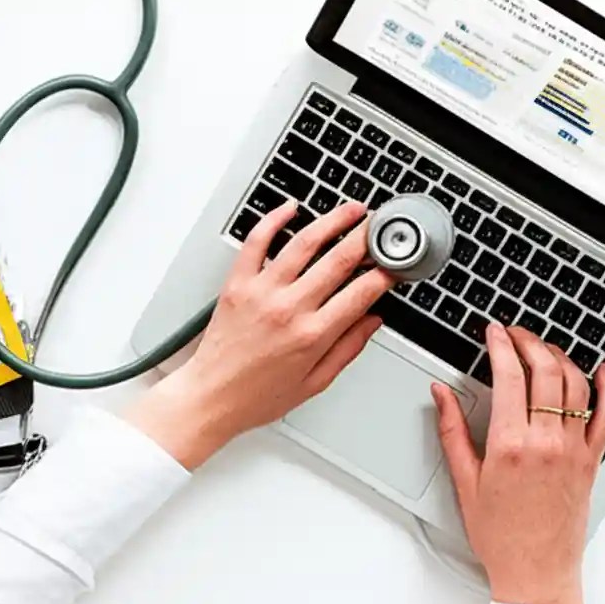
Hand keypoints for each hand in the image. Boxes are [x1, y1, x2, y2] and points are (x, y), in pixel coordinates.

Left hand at [126, 200, 396, 468]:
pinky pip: (256, 241)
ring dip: (333, 220)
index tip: (394, 266)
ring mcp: (262, 291)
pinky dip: (274, 219)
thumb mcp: (315, 383)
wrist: (211, 396)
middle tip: (380, 227)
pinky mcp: (237, 283)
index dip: (384, 274)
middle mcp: (289, 308)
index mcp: (312, 335)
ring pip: (304, 242)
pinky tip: (291, 208)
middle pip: (339, 260)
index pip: (361, 293)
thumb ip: (348, 348)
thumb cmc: (257, 396)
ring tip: (352, 210)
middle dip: (367, 238)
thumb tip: (373, 320)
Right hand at [432, 324, 604, 603]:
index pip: (509, 376)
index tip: (493, 331)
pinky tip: (601, 369)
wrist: (536, 572)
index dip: (500, 344)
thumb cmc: (499, 535)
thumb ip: (451, 430)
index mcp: (510, 445)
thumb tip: (441, 393)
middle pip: (546, 371)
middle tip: (514, 332)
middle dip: (529, 341)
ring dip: (561, 356)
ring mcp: (575, 450)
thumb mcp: (464, 480)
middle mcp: (547, 442)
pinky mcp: (593, 461)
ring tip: (544, 347)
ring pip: (576, 384)